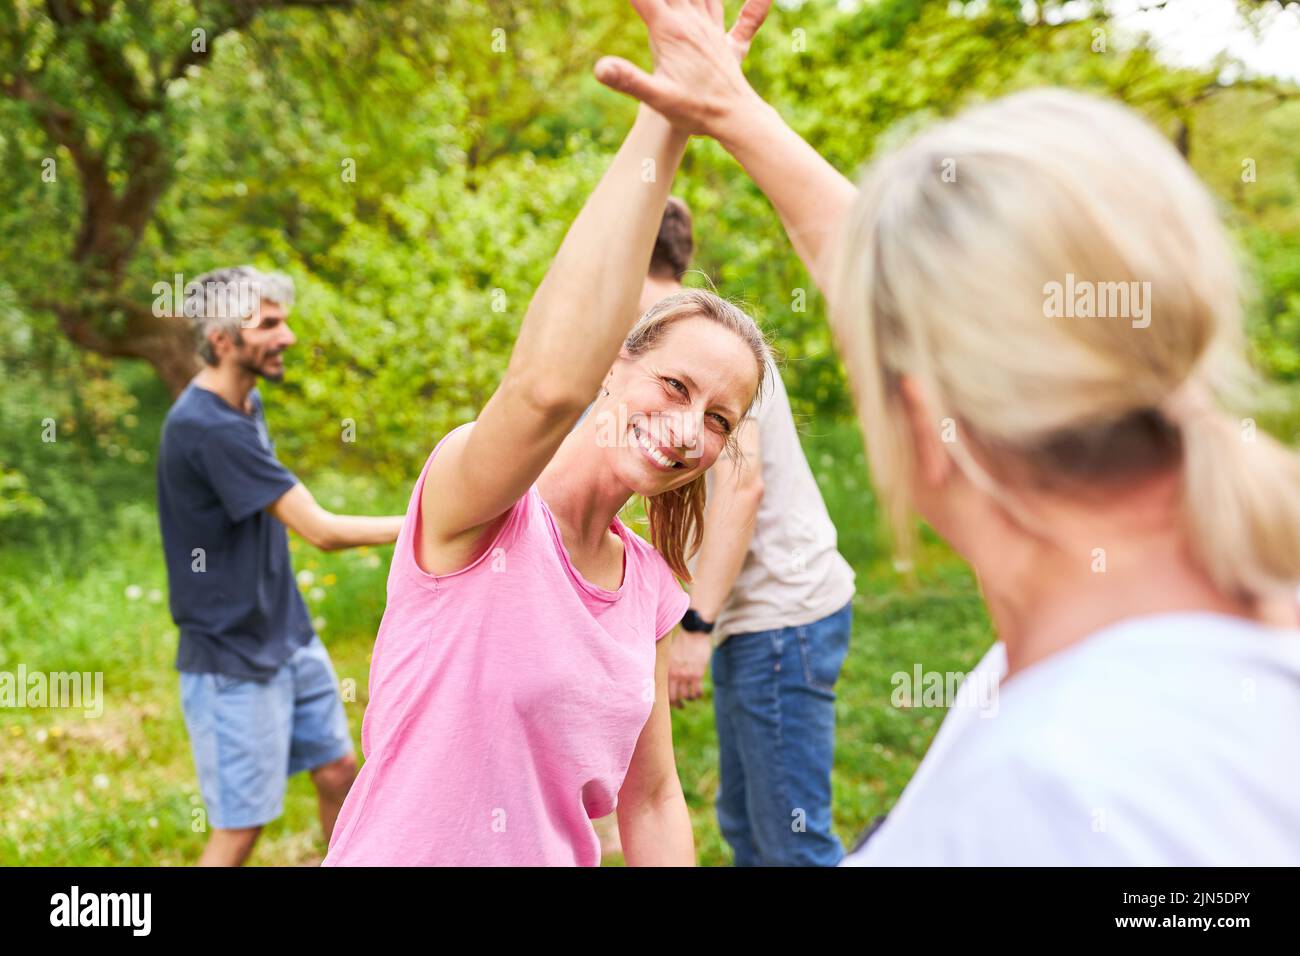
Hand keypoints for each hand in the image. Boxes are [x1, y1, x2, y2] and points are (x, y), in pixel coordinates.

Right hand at [595, 0, 772, 138]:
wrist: (733, 121)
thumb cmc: (694, 111)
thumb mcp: (656, 97)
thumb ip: (629, 80)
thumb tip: (600, 68)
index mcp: (671, 30)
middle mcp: (692, 22)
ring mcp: (711, 29)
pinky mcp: (727, 41)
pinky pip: (745, 16)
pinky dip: (756, 5)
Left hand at [668, 627, 713, 706]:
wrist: (694, 632)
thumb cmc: (681, 642)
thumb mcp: (668, 654)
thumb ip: (666, 667)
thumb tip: (661, 679)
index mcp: (666, 670)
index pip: (663, 691)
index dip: (666, 700)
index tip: (670, 701)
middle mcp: (674, 674)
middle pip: (674, 698)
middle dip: (678, 704)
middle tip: (681, 705)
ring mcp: (686, 675)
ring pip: (687, 696)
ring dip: (690, 698)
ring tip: (692, 697)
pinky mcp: (697, 674)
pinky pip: (697, 691)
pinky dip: (698, 695)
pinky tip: (698, 693)